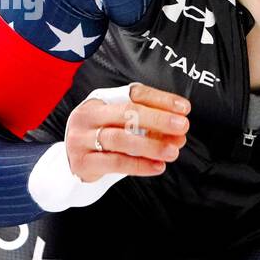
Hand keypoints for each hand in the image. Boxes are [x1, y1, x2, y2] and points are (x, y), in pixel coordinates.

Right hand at [66, 82, 189, 182]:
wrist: (75, 166)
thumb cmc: (105, 142)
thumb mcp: (123, 127)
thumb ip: (150, 128)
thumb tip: (179, 134)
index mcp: (100, 100)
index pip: (134, 93)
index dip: (161, 99)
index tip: (184, 108)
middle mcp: (88, 115)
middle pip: (126, 112)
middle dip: (158, 119)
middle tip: (182, 126)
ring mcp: (81, 138)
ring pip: (120, 139)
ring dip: (151, 145)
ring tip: (173, 151)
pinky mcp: (82, 162)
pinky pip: (115, 162)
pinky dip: (140, 165)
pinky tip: (157, 166)